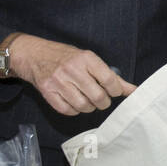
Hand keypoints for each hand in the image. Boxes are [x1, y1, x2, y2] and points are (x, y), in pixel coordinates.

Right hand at [13, 34, 136, 114]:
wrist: (34, 55)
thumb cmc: (66, 57)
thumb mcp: (88, 59)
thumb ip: (110, 75)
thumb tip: (132, 90)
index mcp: (86, 58)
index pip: (109, 80)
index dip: (116, 90)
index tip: (114, 92)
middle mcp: (72, 69)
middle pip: (98, 96)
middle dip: (103, 102)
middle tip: (101, 100)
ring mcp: (58, 81)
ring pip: (83, 106)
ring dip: (89, 108)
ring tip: (88, 101)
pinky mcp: (47, 92)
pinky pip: (68, 110)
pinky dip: (75, 110)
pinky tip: (75, 103)